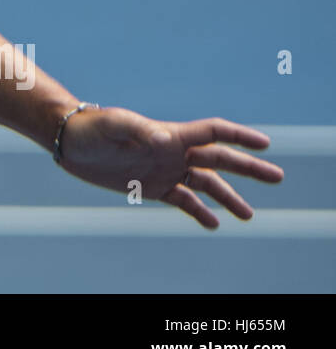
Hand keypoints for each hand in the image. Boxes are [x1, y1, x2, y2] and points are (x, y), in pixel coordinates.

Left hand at [57, 106, 283, 227]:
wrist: (69, 141)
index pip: (214, 133)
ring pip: (206, 185)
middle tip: (278, 177)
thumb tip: (167, 142)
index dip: (239, 136)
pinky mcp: (151, 186)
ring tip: (248, 215)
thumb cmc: (91, 127)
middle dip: (249, 169)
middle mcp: (173, 152)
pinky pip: (183, 201)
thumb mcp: (113, 125)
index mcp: (170, 135)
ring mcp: (164, 170)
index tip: (265, 144)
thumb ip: (140, 130)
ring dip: (229, 197)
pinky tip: (214, 224)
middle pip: (220, 160)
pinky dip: (199, 212)